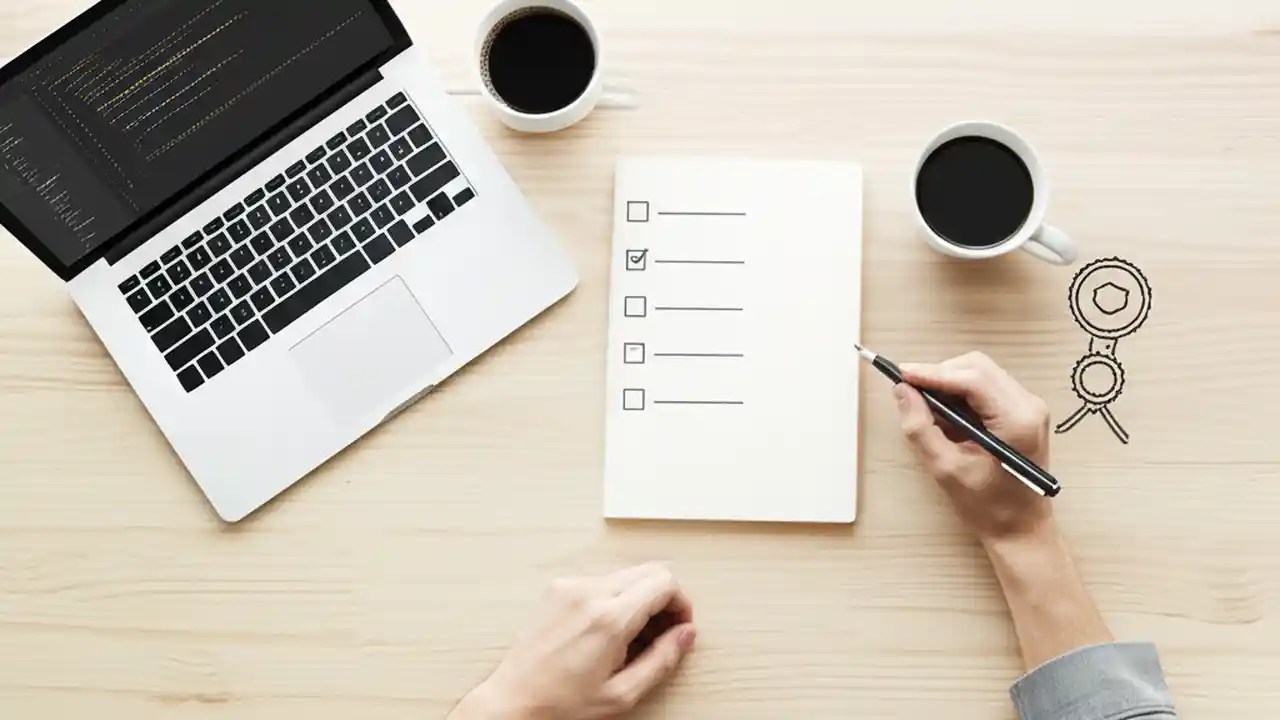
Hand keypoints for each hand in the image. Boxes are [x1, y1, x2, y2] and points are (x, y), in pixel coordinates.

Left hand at [451, 564, 695, 719]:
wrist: (512, 701)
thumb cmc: (558, 704)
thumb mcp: (620, 693)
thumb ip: (661, 660)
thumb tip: (684, 636)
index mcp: (608, 619)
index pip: (664, 582)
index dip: (681, 602)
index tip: (681, 624)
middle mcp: (588, 593)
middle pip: (648, 571)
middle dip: (664, 598)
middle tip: (663, 631)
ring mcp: (569, 587)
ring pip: (626, 574)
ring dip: (640, 598)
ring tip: (633, 637)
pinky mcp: (556, 589)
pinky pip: (600, 581)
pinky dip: (615, 598)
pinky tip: (609, 630)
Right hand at [893, 352, 1054, 545]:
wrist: (1021, 528)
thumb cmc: (988, 507)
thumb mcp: (945, 469)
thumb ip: (920, 427)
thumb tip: (902, 392)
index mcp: (1017, 420)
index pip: (972, 378)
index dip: (933, 372)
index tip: (901, 375)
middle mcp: (1029, 405)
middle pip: (977, 367)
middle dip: (940, 374)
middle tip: (910, 392)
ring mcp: (1029, 406)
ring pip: (980, 373)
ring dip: (949, 383)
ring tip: (927, 408)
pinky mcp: (1023, 411)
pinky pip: (986, 387)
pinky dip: (961, 393)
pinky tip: (947, 415)